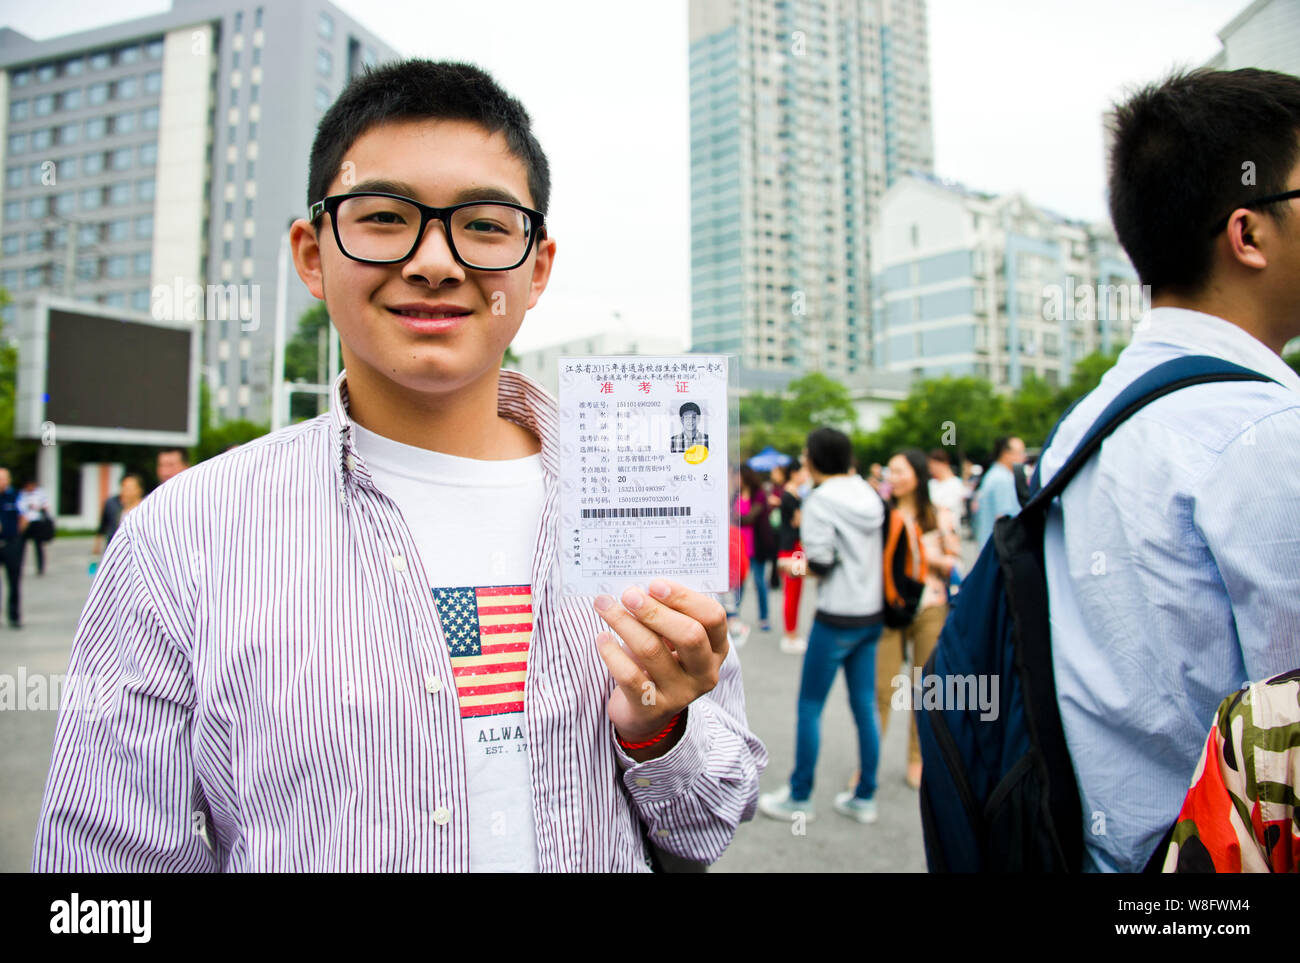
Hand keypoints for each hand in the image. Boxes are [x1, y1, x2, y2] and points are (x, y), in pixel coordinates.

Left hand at [592, 578, 729, 757]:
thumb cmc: (660, 661)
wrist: (646, 713)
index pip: (713, 617)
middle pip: (689, 634)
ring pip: (652, 650)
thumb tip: (639, 588)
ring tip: (604, 605)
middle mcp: (705, 672)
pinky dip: (612, 652)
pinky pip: (629, 676)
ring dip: (624, 622)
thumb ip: (666, 614)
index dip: (685, 598)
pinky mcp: (652, 709)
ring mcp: (681, 694)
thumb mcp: (671, 638)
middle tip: (629, 594)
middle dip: (655, 611)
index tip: (655, 584)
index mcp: (716, 648)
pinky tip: (602, 637)